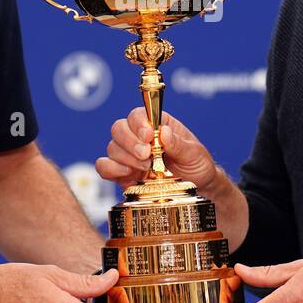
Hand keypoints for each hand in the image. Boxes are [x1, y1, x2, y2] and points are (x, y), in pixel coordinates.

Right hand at [96, 108, 216, 189]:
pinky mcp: (122, 174)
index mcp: (157, 124)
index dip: (138, 123)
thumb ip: (179, 144)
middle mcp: (139, 137)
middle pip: (119, 128)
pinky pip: (104, 167)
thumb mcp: (195, 153)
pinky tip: (128, 174)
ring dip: (126, 158)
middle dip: (130, 142)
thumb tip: (163, 132)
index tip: (148, 135)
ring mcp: (129, 156)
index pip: (137, 114)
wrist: (197, 188)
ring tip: (146, 168)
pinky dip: (111, 169)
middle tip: (146, 155)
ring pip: (112, 148)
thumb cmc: (196, 164)